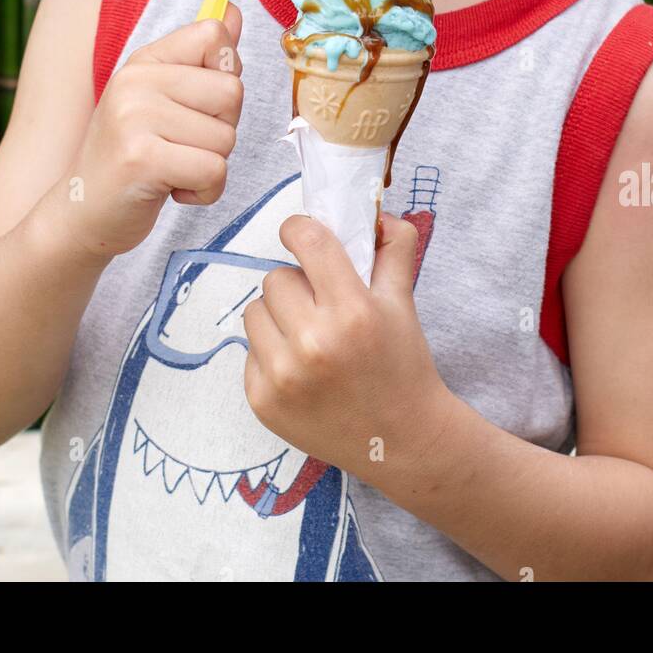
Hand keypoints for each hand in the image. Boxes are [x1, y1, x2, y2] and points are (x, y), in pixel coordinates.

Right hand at [56, 3, 244, 260]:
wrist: (81, 214)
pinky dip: (205, 190)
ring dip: (211, 164)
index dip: (225, 73)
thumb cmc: (131, 156)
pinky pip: (214, 170)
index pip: (214, 33)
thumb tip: (235, 12)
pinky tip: (173, 189)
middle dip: (221, 129)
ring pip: (226, 137)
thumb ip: (201, 58)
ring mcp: (135, 118)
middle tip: (182, 145)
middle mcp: (136, 82)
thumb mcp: (161, 98)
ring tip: (173, 167)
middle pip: (232, 90)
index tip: (199, 103)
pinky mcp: (141, 159)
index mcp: (144, 61)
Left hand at [242, 210, 452, 480]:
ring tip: (308, 336)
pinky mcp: (261, 401)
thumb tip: (375, 211)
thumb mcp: (404, 300)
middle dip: (298, 284)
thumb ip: (393, 245)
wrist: (401, 441)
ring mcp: (282, 375)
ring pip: (255, 310)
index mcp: (352, 311)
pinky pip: (249, 349)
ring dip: (278, 316)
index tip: (301, 235)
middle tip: (321, 305)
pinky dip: (270, 352)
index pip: (307, 241)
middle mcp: (313, 342)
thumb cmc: (403, 364)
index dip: (299, 229)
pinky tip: (300, 369)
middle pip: (276, 277)